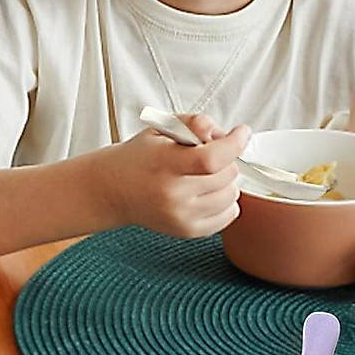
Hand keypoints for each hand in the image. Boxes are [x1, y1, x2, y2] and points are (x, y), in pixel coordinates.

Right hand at [96, 114, 250, 237]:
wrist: (113, 191)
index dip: (234, 144)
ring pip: (232, 195)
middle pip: (226, 175)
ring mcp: (181, 216)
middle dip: (225, 159)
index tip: (241, 132)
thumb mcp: (161, 128)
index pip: (211, 158)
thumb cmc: (139, 158)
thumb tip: (222, 134)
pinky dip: (225, 201)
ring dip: (226, 181)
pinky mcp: (188, 231)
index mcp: (164, 163)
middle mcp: (172, 194)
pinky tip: (207, 192)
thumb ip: (194, 122)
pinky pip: (229, 215)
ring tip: (204, 175)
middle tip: (208, 154)